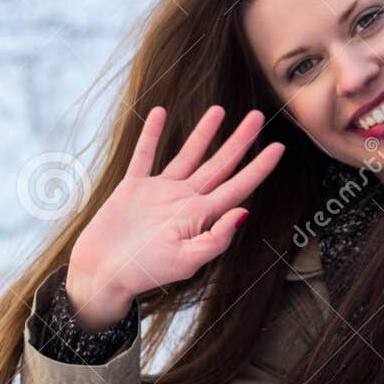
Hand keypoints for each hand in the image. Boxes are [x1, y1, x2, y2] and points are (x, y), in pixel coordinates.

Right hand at [66, 105, 283, 329]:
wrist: (104, 273)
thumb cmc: (145, 273)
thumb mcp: (186, 262)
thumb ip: (216, 238)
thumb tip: (244, 212)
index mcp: (201, 217)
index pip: (238, 187)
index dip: (259, 168)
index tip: (279, 147)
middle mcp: (185, 200)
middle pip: (219, 164)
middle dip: (239, 141)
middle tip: (257, 116)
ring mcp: (160, 191)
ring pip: (188, 155)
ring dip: (203, 132)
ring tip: (219, 110)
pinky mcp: (133, 187)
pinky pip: (145, 154)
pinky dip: (151, 133)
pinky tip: (160, 112)